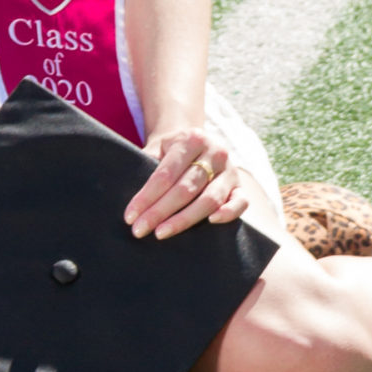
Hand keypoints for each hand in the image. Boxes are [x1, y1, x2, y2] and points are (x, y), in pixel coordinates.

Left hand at [124, 128, 248, 239]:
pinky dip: (228, 213)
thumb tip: (131, 199)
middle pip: (185, 188)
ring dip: (184, 219)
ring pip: (209, 198)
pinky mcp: (240, 185)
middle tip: (140, 230)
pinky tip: (211, 223)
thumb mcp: (157, 148)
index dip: (146, 197)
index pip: (165, 174)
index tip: (130, 217)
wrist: (196, 140)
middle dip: (159, 212)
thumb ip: (146, 165)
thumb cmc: (170, 150)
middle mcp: (215, 151)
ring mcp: (230, 169)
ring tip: (161, 233)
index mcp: (191, 139)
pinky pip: (240, 202)